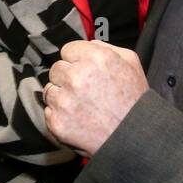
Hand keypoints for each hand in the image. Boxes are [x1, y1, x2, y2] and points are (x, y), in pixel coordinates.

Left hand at [43, 40, 148, 156]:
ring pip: (49, 89)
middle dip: (67, 77)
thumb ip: (106, 48)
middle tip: (84, 90)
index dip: (76, 60)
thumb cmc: (134, 100)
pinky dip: (59, 115)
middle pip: (56, 69)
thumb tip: (87, 45)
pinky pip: (48, 111)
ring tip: (81, 106)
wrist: (135, 137)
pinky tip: (77, 118)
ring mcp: (65, 101)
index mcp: (94, 58)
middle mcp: (76, 77)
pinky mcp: (57, 121)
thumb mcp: (131, 63)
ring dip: (61, 95)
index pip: (67, 50)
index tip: (84, 70)